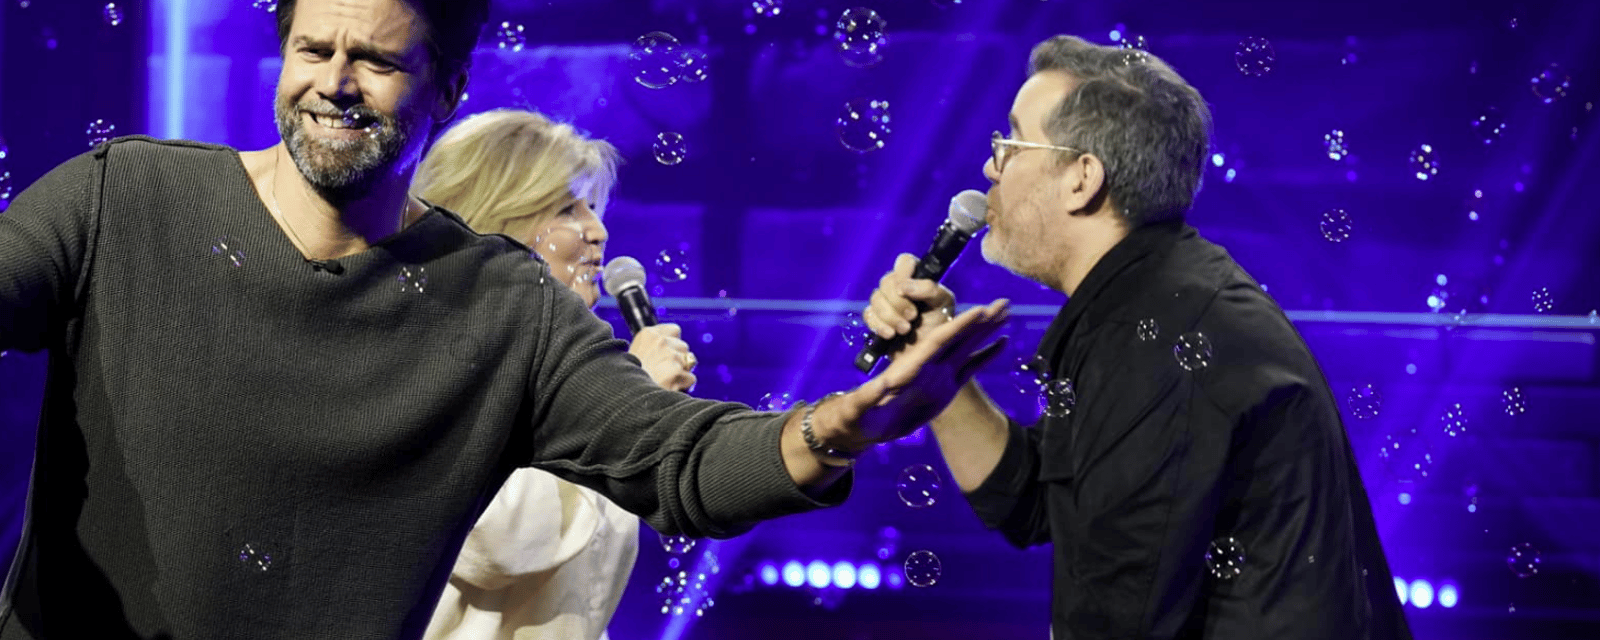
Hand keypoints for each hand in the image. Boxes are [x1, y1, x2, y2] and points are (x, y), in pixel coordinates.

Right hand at [628, 324, 697, 391]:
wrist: (629, 397)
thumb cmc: (631, 378)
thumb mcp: (636, 354)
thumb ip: (655, 346)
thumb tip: (675, 348)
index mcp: (648, 334)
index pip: (674, 330)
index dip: (673, 343)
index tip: (667, 353)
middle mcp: (660, 341)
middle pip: (683, 346)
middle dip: (678, 358)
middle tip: (662, 371)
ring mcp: (670, 355)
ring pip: (689, 362)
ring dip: (681, 372)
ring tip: (664, 380)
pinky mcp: (677, 371)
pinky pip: (691, 378)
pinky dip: (684, 385)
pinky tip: (669, 388)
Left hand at [819, 299, 1009, 447]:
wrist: (861, 427)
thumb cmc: (854, 416)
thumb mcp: (859, 407)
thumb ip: (870, 395)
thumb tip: (880, 385)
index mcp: (910, 367)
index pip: (938, 341)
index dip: (957, 326)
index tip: (978, 311)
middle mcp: (927, 366)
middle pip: (957, 337)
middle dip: (979, 320)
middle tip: (1003, 302)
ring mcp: (938, 376)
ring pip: (967, 347)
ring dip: (986, 331)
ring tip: (1006, 313)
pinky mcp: (945, 389)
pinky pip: (970, 368)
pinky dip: (986, 356)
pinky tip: (1003, 343)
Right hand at [863, 253, 957, 349]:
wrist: (929, 351)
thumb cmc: (940, 325)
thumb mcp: (943, 304)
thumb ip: (928, 289)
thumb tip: (904, 286)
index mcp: (917, 277)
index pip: (904, 261)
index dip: (902, 274)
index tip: (905, 291)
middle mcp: (899, 286)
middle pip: (886, 282)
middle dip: (898, 303)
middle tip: (912, 317)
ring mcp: (885, 302)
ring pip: (875, 299)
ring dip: (890, 317)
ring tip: (905, 330)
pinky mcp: (876, 318)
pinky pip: (868, 315)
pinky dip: (880, 327)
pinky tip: (891, 335)